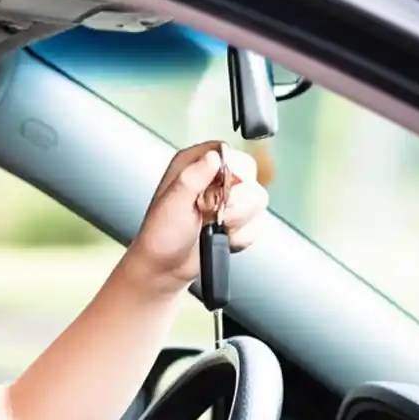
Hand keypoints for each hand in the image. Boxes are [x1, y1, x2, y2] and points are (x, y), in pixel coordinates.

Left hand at [126, 141, 268, 293]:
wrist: (165, 268)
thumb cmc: (160, 235)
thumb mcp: (173, 202)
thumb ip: (193, 176)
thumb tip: (214, 156)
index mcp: (193, 165)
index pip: (228, 151)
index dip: (230, 170)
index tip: (218, 189)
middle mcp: (211, 178)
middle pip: (249, 173)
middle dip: (236, 199)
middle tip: (212, 212)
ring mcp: (227, 199)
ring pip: (258, 198)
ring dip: (238, 219)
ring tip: (214, 226)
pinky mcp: (238, 220)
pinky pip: (257, 223)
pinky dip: (241, 236)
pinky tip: (222, 238)